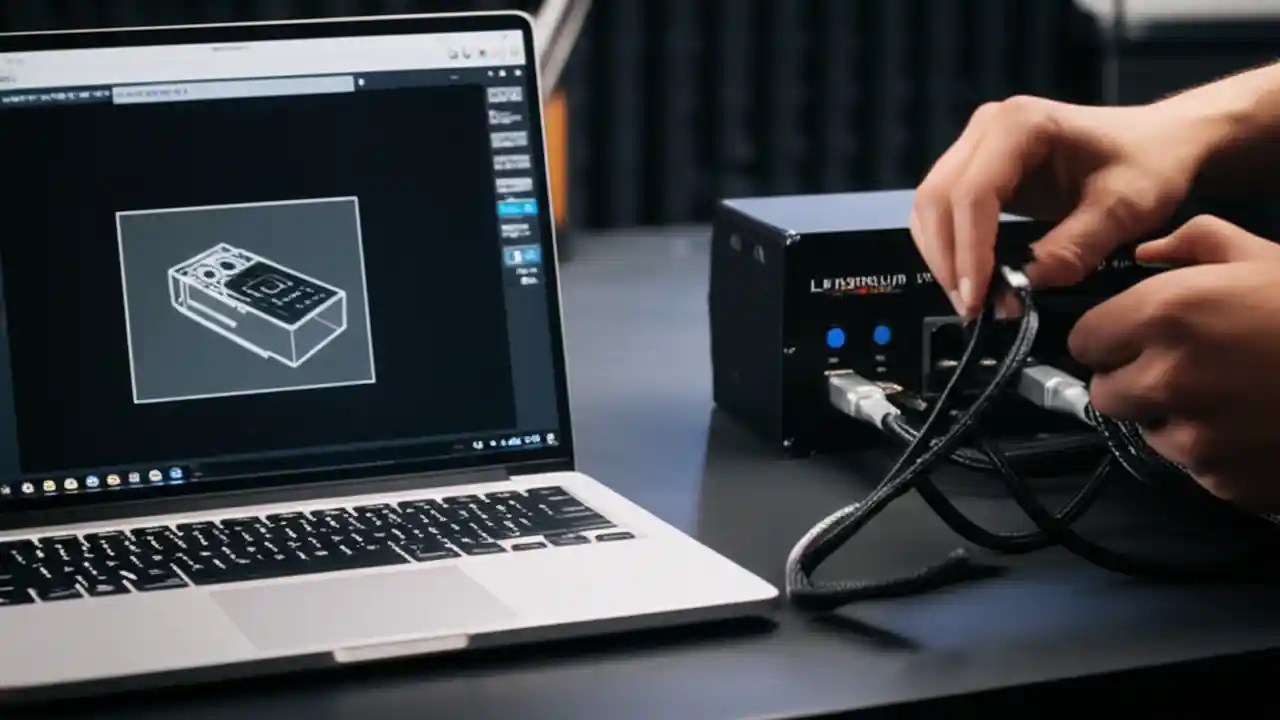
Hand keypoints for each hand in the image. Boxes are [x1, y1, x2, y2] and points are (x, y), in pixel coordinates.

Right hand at [911, 94, 1220, 318]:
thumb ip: (1074, 248)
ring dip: (942, 257)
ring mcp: (976, 146)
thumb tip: (1021, 288)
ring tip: (972, 300)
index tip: (980, 298)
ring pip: (931, 206)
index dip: (969, 251)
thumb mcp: (1124, 208)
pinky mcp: (976, 168)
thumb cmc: (1149, 163)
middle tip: (972, 309)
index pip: (973, 193)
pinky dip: (949, 248)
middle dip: (948, 259)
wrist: (1159, 142)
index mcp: (1021, 125)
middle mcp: (988, 128)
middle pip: (938, 198)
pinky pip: (943, 211)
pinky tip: (971, 278)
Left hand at [1068, 215, 1279, 512]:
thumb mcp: (1264, 256)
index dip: (1112, 336)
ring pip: (1146, 430)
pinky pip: (1192, 466)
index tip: (1138, 336)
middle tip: (1186, 367)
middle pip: (1105, 391)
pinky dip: (1214, 452)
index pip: (1084, 340)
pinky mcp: (1222, 482)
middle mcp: (1165, 379)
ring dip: (1171, 417)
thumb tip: (1146, 253)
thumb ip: (1194, 243)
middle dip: (1134, 378)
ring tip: (1232, 396)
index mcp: (1163, 315)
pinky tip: (1256, 427)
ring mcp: (1193, 438)